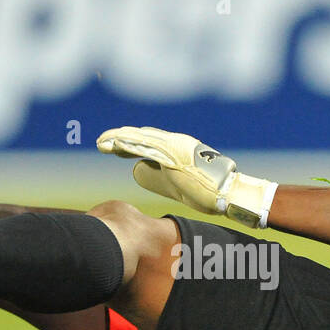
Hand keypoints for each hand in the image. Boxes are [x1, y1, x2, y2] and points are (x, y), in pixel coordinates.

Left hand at [96, 126, 236, 214]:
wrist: (228, 193)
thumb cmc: (208, 191)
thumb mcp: (177, 182)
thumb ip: (159, 176)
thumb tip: (140, 171)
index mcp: (177, 147)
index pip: (148, 141)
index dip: (129, 143)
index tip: (113, 147)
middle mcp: (175, 142)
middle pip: (141, 137)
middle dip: (119, 138)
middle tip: (101, 142)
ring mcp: (175, 148)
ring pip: (140, 140)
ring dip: (118, 140)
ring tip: (101, 143)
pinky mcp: (174, 156)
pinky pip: (147, 149)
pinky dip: (129, 146)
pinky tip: (115, 146)